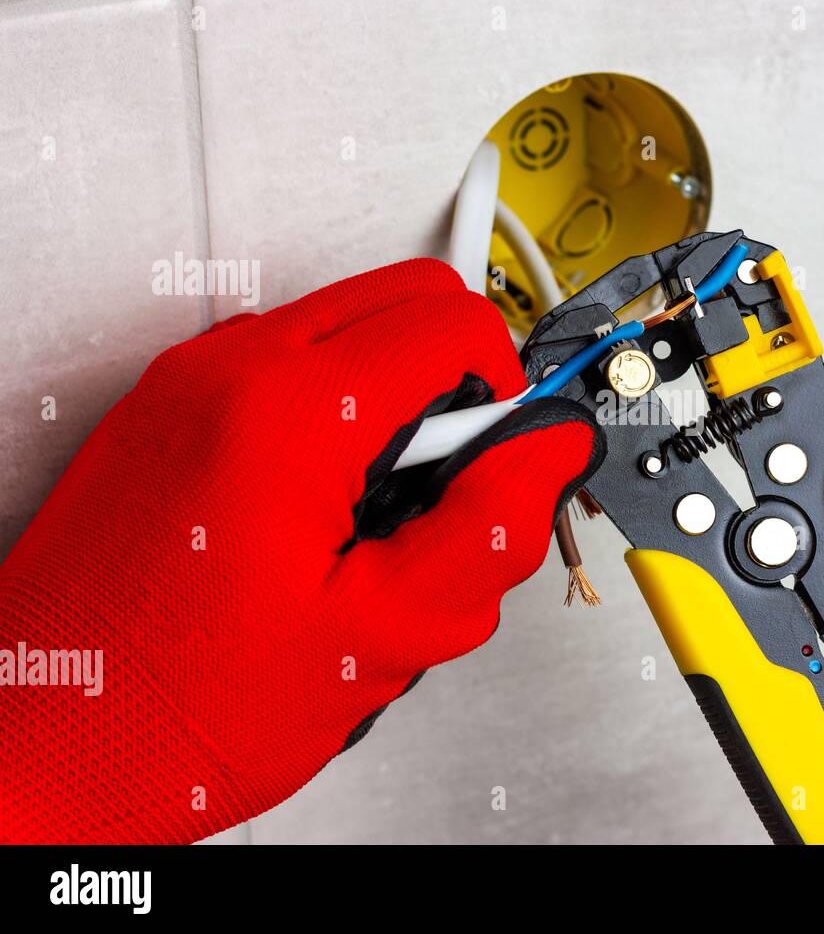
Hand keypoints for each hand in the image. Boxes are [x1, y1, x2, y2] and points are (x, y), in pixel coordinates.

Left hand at [0, 259, 601, 842]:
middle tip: (441, 489)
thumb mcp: (378, 636)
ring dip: (393, 401)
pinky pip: (284, 368)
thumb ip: (489, 530)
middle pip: (404, 299)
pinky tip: (315, 521)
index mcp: (287, 411)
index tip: (496, 462)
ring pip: (347, 328)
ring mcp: (186, 384)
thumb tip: (547, 452)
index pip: (455, 322)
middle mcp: (227, 370)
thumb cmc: (174, 708)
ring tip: (369, 523)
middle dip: (456, 380)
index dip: (506, 392)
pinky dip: (331, 416)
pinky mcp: (166, 413)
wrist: (42, 750)